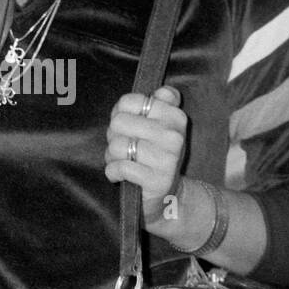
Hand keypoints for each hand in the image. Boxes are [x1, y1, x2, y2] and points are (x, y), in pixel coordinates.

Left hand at [104, 86, 188, 227]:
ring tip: (122, 161)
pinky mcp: (156, 180)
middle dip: (114, 136)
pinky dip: (113, 172)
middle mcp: (174, 136)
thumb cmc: (157, 156)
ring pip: (117, 145)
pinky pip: (120, 167)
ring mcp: (167, 159)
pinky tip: (121, 175)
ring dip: (112, 156)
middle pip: (119, 122)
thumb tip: (162, 90)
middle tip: (123, 146)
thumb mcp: (162, 127)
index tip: (127, 126)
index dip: (120, 113)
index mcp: (175, 117)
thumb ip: (159, 103)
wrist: (169, 198)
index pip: (131, 101)